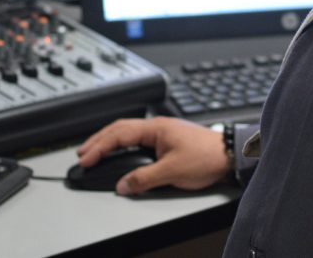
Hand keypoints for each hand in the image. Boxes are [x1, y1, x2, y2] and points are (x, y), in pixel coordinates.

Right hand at [76, 116, 230, 194]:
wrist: (230, 154)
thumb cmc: (207, 156)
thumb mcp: (172, 171)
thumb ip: (144, 179)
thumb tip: (123, 185)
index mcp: (156, 128)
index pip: (119, 134)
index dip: (99, 146)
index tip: (85, 158)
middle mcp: (158, 127)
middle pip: (120, 129)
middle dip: (99, 140)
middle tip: (82, 154)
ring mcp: (163, 132)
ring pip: (129, 133)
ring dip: (110, 141)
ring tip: (95, 153)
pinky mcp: (168, 141)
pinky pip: (139, 140)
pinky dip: (124, 146)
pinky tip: (120, 153)